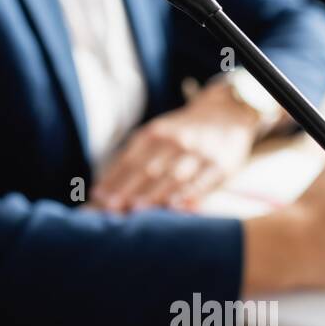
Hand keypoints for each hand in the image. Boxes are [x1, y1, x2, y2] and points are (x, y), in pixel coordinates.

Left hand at [90, 83, 261, 212]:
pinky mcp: (221, 166)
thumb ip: (134, 158)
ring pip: (174, 177)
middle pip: (149, 169)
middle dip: (129, 189)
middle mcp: (176, 141)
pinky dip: (188, 195)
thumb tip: (102, 188)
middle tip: (111, 208)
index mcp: (156, 133)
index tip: (98, 196)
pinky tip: (174, 207)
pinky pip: (202, 183)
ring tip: (137, 210)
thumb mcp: (157, 134)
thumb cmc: (181, 133)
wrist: (226, 114)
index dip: (114, 178)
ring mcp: (199, 153)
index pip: (130, 158)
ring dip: (154, 195)